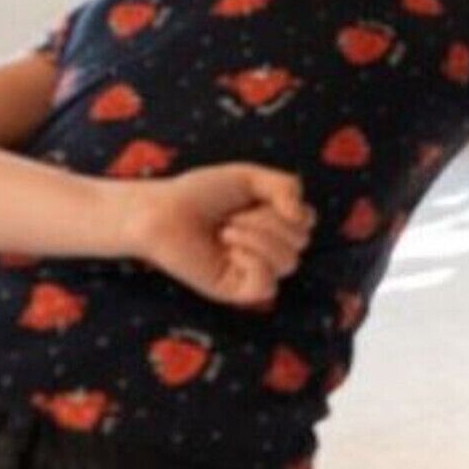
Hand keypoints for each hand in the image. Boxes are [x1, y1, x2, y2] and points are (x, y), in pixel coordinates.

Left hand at [120, 165, 312, 307]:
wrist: (161, 212)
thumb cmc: (200, 194)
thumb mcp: (250, 177)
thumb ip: (285, 187)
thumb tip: (302, 218)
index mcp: (273, 225)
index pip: (306, 222)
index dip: (289, 208)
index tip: (256, 199)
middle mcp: (267, 251)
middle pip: (300, 242)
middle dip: (268, 221)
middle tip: (232, 216)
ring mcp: (254, 272)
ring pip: (288, 263)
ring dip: (257, 238)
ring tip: (225, 231)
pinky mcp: (237, 291)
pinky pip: (267, 284)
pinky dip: (253, 261)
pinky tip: (229, 252)